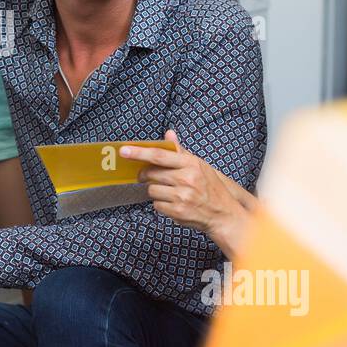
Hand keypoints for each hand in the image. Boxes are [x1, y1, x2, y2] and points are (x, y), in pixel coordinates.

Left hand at [121, 130, 253, 255]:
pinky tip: (173, 203)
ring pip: (151, 190)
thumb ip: (180, 150)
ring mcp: (182, 196)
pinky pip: (156, 205)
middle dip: (146, 175)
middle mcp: (186, 179)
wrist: (223, 214)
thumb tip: (168, 133)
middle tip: (149, 176)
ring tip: (169, 192)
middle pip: (151, 173)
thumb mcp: (199, 165)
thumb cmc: (210, 187)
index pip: (159, 155)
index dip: (139, 152)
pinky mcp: (177, 211)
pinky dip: (161, 204)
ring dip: (155, 191)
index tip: (124, 150)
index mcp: (191, 164)